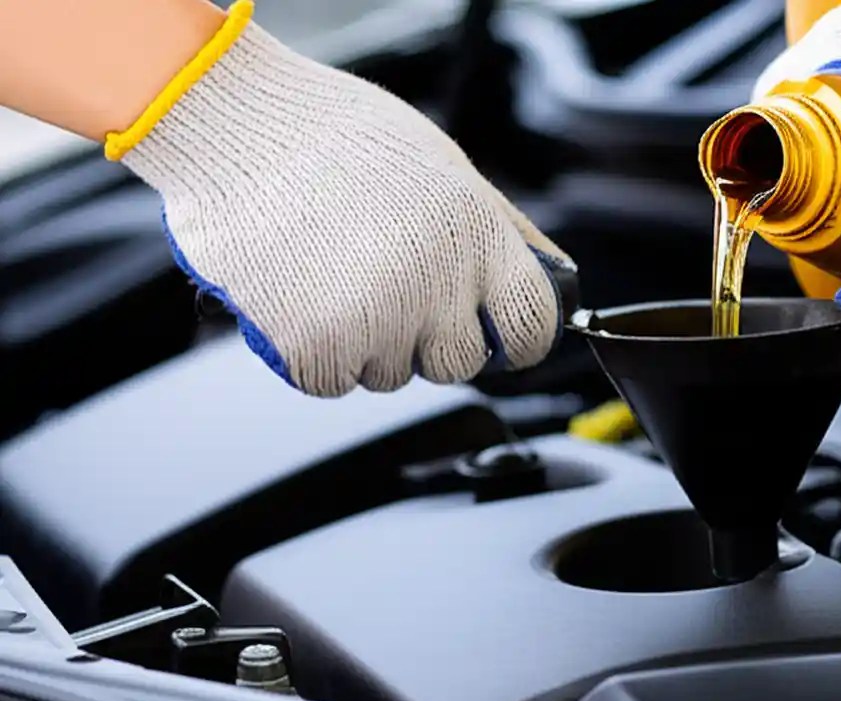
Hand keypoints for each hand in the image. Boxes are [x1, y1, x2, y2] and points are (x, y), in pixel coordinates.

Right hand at [119, 17, 573, 395]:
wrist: (233, 123)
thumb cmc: (333, 136)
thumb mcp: (445, 166)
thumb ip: (501, 231)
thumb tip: (553, 282)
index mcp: (476, 235)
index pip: (532, 328)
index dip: (515, 339)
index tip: (496, 336)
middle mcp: (436, 283)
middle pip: (457, 362)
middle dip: (427, 338)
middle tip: (385, 283)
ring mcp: (376, 321)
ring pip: (390, 374)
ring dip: (366, 342)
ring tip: (332, 272)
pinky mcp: (315, 347)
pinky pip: (332, 383)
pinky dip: (314, 354)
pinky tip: (300, 295)